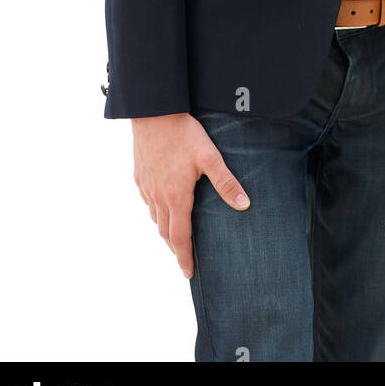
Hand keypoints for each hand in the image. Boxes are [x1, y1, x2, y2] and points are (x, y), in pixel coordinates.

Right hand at [132, 112, 249, 278]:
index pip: (180, 237)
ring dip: (165, 230)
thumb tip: (244, 205)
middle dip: (175, 248)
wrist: (154, 112)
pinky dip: (156, 211)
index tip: (188, 273)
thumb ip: (226, 182)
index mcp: (176, 197)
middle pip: (165, 232)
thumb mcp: (210, 157)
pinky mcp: (139, 176)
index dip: (184, 257)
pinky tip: (164, 206)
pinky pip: (148, 202)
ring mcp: (146, 187)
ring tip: (176, 236)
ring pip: (155, 218)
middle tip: (185, 258)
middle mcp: (158, 197)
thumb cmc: (183, 134)